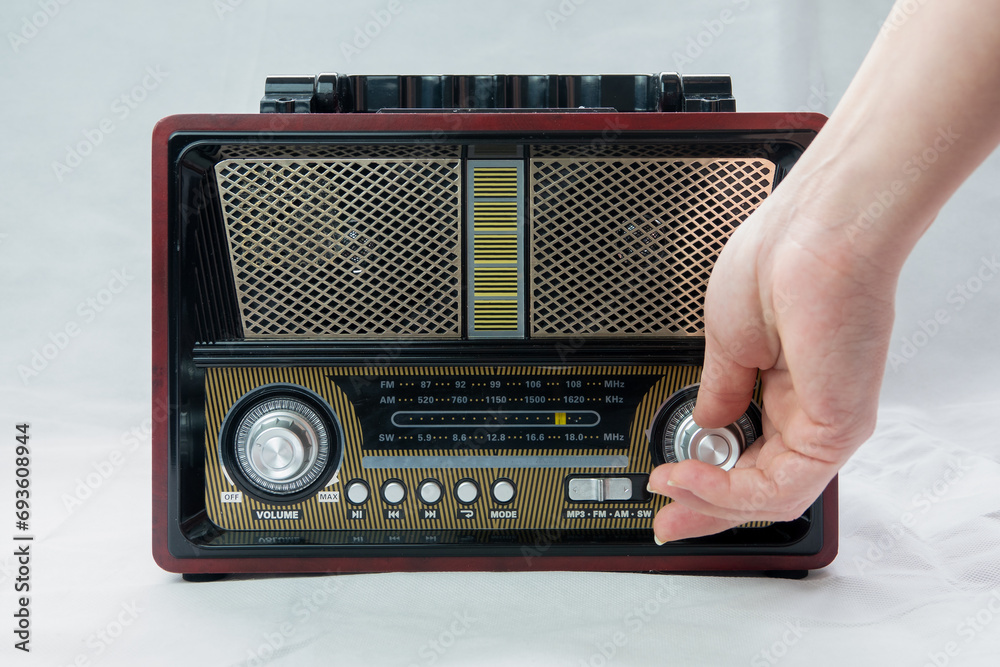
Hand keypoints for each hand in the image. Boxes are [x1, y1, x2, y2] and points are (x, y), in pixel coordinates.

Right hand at [647, 185, 898, 542]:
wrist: (818, 229)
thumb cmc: (780, 260)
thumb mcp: (729, 342)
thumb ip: (719, 393)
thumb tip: (704, 425)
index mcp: (786, 389)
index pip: (748, 457)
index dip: (704, 482)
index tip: (666, 488)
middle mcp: (810, 411)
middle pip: (760, 487)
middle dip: (706, 509)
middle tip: (666, 518)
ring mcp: (827, 422)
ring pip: (772, 496)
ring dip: (712, 501)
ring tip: (671, 486)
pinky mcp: (838, 428)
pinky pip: (783, 484)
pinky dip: (730, 490)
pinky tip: (692, 476)